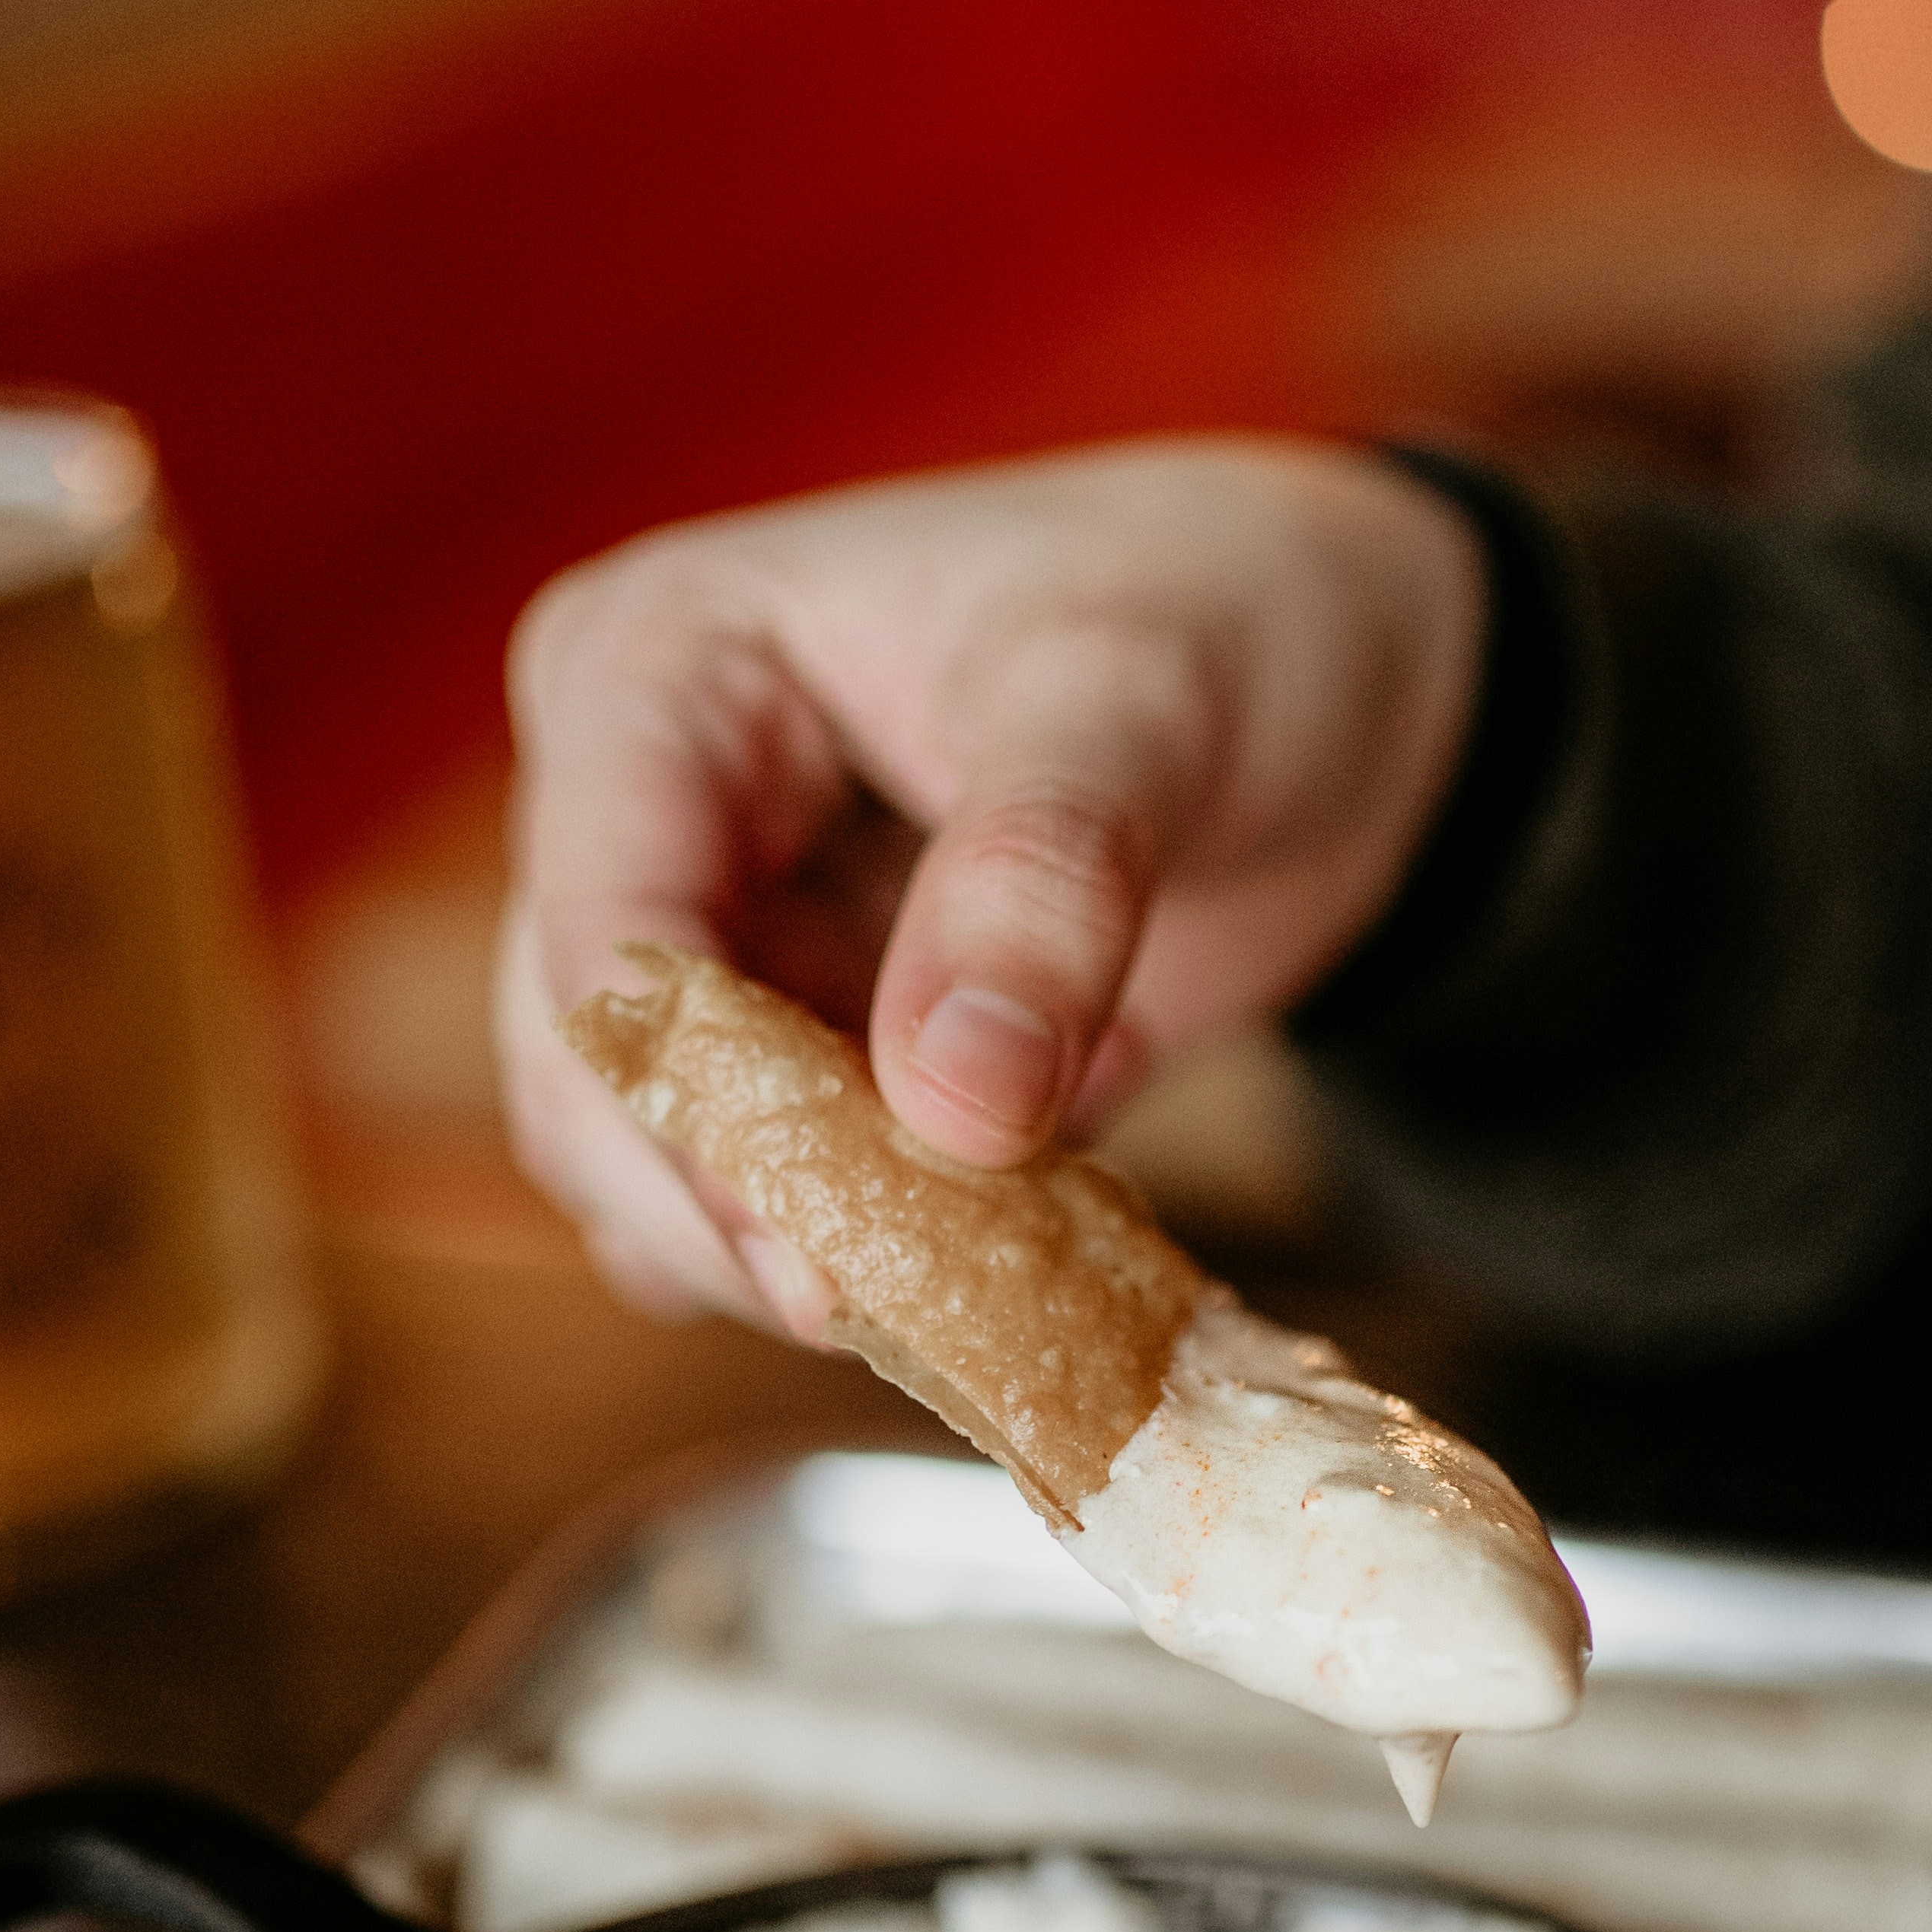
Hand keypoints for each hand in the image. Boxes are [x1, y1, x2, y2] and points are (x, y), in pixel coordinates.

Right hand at [496, 437, 1483, 1333]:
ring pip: (659, 1167)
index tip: (820, 1259)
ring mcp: (714, 944)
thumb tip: (951, 1107)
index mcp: (653, 667)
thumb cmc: (1221, 616)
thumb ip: (1040, 885)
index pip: (604, 937)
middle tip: (893, 1315)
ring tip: (964, 1301)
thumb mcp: (1142, 702)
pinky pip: (775, 1205)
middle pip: (596, 1080)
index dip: (696, 1114)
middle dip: (729, 1213)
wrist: (1335, 691)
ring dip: (789, 1256)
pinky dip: (864, 1264)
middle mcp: (641, 812)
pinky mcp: (799, 1058)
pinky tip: (986, 1282)